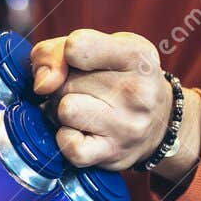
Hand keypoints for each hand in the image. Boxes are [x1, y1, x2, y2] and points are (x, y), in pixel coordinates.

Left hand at [30, 29, 200, 176]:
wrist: (158, 122)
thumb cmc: (119, 77)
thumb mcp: (99, 47)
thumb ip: (56, 51)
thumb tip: (42, 84)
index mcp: (136, 56)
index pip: (76, 46)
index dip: (64, 54)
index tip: (76, 61)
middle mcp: (137, 91)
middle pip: (65, 82)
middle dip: (64, 85)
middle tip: (87, 90)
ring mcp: (127, 126)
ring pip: (65, 110)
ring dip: (63, 111)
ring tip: (83, 110)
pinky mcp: (112, 154)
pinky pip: (69, 146)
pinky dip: (66, 138)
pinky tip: (81, 132)